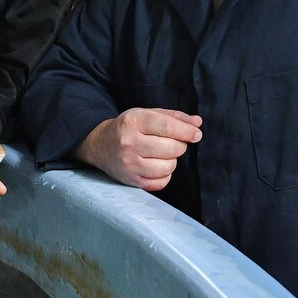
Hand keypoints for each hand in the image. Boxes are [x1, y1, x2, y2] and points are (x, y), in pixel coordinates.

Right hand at [75, 108, 202, 191]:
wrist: (99, 145)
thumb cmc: (127, 128)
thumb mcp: (146, 114)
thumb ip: (173, 117)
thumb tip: (197, 122)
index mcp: (133, 122)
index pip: (167, 127)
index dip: (187, 131)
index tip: (196, 134)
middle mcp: (129, 143)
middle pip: (171, 148)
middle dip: (179, 145)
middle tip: (173, 142)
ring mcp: (129, 164)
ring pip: (169, 166)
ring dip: (172, 160)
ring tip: (162, 154)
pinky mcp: (131, 181)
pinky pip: (161, 183)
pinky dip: (165, 175)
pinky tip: (157, 166)